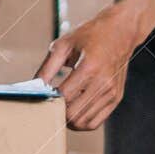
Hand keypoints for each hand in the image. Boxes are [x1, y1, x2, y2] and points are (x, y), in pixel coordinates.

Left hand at [36, 5, 143, 130]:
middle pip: (73, 115)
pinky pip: (95, 122)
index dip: (49, 99)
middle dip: (57, 112)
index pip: (64, 96)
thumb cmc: (90, 35)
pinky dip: (81, 122)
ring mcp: (112, 93)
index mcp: (89, 67)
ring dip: (68, 120)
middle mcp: (103, 83)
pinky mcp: (116, 98)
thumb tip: (34, 87)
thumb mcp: (64, 44)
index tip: (43, 94)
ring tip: (60, 107)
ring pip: (83, 123)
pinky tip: (74, 110)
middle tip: (49, 103)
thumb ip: (47, 67)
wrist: (120, 31)